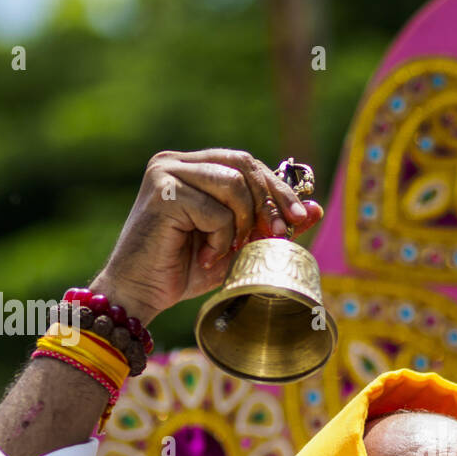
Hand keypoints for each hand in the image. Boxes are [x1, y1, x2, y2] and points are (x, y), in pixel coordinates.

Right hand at [90, 149, 324, 322]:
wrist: (139, 294)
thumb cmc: (184, 270)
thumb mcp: (238, 245)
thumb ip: (271, 225)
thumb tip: (316, 209)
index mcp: (192, 166)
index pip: (246, 162)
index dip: (277, 188)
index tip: (300, 218)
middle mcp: (175, 161)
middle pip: (244, 163)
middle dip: (271, 200)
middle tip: (280, 233)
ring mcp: (166, 173)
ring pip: (234, 184)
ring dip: (242, 223)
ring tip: (228, 250)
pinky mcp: (163, 193)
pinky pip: (216, 210)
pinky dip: (221, 238)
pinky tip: (206, 256)